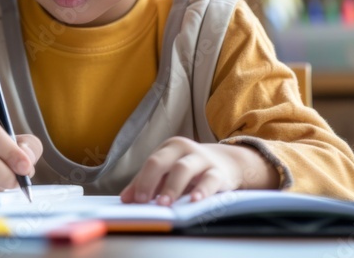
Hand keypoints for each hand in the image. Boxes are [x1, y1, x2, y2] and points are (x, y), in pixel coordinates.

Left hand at [120, 136, 276, 205]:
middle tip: (143, 202)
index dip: (141, 181)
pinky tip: (194, 201)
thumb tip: (126, 199)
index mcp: (169, 148)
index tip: (133, 201)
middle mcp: (184, 149)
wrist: (227, 162)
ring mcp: (202, 159)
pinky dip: (202, 191)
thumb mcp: (169, 171)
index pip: (151, 162)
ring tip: (164, 204)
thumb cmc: (190, 169)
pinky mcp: (219, 173)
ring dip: (172, 187)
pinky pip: (210, 181)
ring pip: (184, 169)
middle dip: (150, 181)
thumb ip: (146, 183)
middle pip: (162, 162)